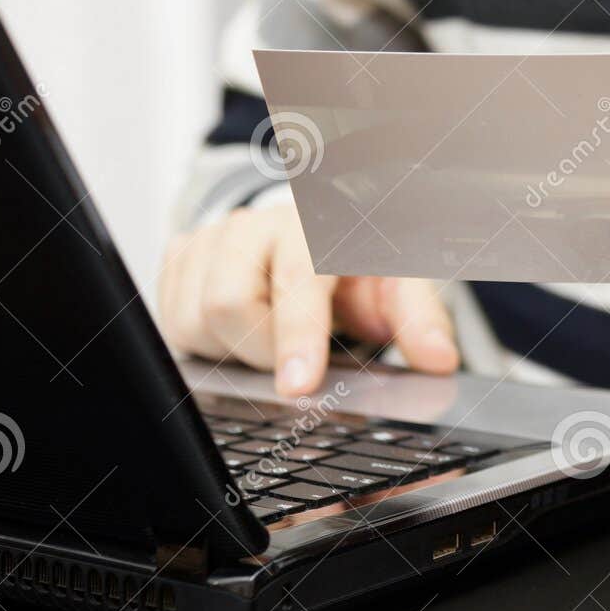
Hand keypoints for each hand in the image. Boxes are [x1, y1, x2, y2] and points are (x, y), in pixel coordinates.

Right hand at [158, 203, 458, 395]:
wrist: (321, 229)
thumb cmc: (358, 261)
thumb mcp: (399, 283)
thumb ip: (420, 319)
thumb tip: (439, 359)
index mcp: (314, 224)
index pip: (297, 282)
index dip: (296, 337)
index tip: (299, 386)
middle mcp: (255, 225)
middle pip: (227, 305)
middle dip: (262, 350)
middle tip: (297, 356)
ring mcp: (211, 238)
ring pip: (191, 317)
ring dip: (233, 348)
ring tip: (272, 338)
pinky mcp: (181, 257)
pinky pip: (170, 317)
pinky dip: (204, 339)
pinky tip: (241, 330)